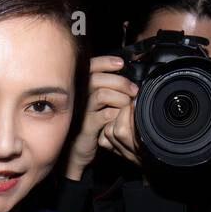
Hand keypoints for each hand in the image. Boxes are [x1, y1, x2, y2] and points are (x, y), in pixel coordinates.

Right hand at [63, 55, 140, 179]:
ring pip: (101, 95)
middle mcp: (78, 96)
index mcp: (81, 87)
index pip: (90, 66)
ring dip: (120, 97)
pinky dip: (117, 113)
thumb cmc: (89, 124)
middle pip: (97, 78)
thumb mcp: (95, 104)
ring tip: (128, 103)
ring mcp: (82, 111)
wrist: (77, 150)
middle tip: (133, 89)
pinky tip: (122, 116)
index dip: (105, 62)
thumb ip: (105, 88)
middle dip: (119, 81)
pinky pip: (105, 115)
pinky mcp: (87, 127)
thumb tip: (127, 78)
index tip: (121, 64)